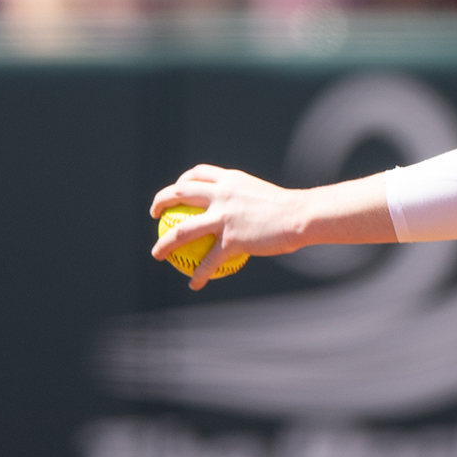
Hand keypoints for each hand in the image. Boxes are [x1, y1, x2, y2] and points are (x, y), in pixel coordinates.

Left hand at [150, 164, 314, 289]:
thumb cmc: (287, 208)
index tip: (177, 190)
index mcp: (230, 180)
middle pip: (179, 193)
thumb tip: (234, 208)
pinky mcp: (232, 240)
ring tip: (157, 253)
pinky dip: (198, 274)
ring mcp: (224, 217)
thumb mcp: (260, 194)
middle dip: (160, 202)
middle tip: (155, 215)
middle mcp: (222, 194)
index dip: (182, 180)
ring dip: (164, 243)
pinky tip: (195, 283)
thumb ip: (242, 197)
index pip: (198, 173)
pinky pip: (208, 261)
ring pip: (181, 230)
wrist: (300, 217)